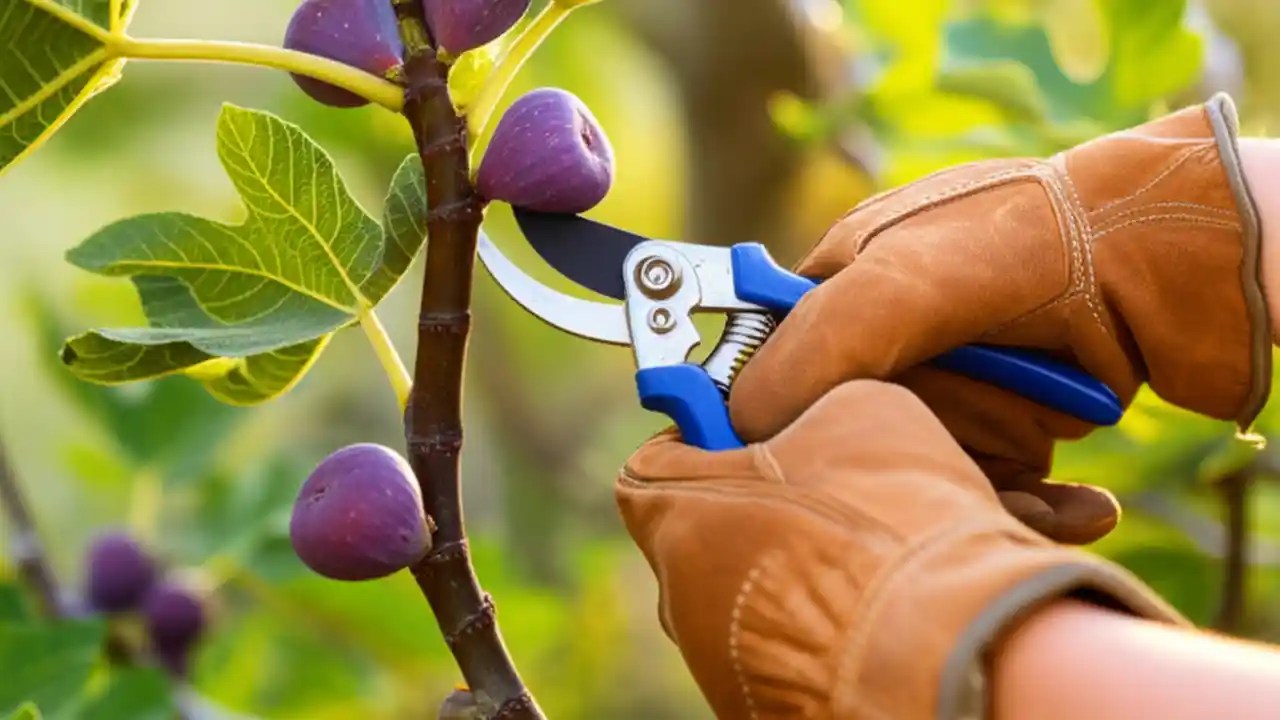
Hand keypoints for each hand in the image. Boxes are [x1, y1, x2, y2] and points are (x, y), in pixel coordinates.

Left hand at [619, 380, 1181, 718]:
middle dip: (753, 506)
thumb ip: (805, 400)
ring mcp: (721, 665)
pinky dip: (815, 627)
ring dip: (788, 569)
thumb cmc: (898, 529)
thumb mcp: (860, 407)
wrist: (958, 654)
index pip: (654, 459)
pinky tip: (877, 612)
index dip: (706, 435)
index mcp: (680, 514)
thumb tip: (809, 412)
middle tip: (825, 490)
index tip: (751, 429)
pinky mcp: (763, 710)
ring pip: (743, 594)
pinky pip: (780, 649)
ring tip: (866, 557)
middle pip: (699, 531)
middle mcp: (682, 600)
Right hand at [729, 92, 1271, 543]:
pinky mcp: (1009, 422)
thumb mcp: (894, 284)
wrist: (1154, 254)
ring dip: (983, 493)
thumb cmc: (1016, 243)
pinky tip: (1080, 507)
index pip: (776, 369)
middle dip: (902, 464)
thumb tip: (741, 424)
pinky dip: (1036, 508)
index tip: (794, 461)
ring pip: (925, 475)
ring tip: (1037, 498)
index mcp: (839, 287)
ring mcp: (953, 384)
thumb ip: (810, 346)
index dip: (782, 419)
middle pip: (855, 439)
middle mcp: (890, 341)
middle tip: (941, 474)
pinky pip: (994, 487)